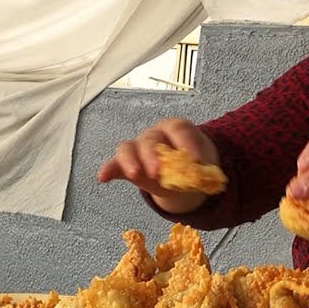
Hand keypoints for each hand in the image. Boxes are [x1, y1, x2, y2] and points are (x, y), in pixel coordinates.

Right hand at [97, 118, 218, 213]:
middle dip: (153, 155)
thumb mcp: (203, 165)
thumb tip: (205, 178)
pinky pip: (115, 164)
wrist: (186, 173)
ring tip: (133, 174)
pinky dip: (108, 170)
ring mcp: (139, 147)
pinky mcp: (127, 164)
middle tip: (158, 171)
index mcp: (176, 128)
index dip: (186, 143)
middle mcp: (155, 135)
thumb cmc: (194, 163)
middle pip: (150, 139)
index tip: (196, 161)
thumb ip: (202, 170)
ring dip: (130, 161)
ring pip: (128, 148)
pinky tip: (103, 178)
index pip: (179, 130)